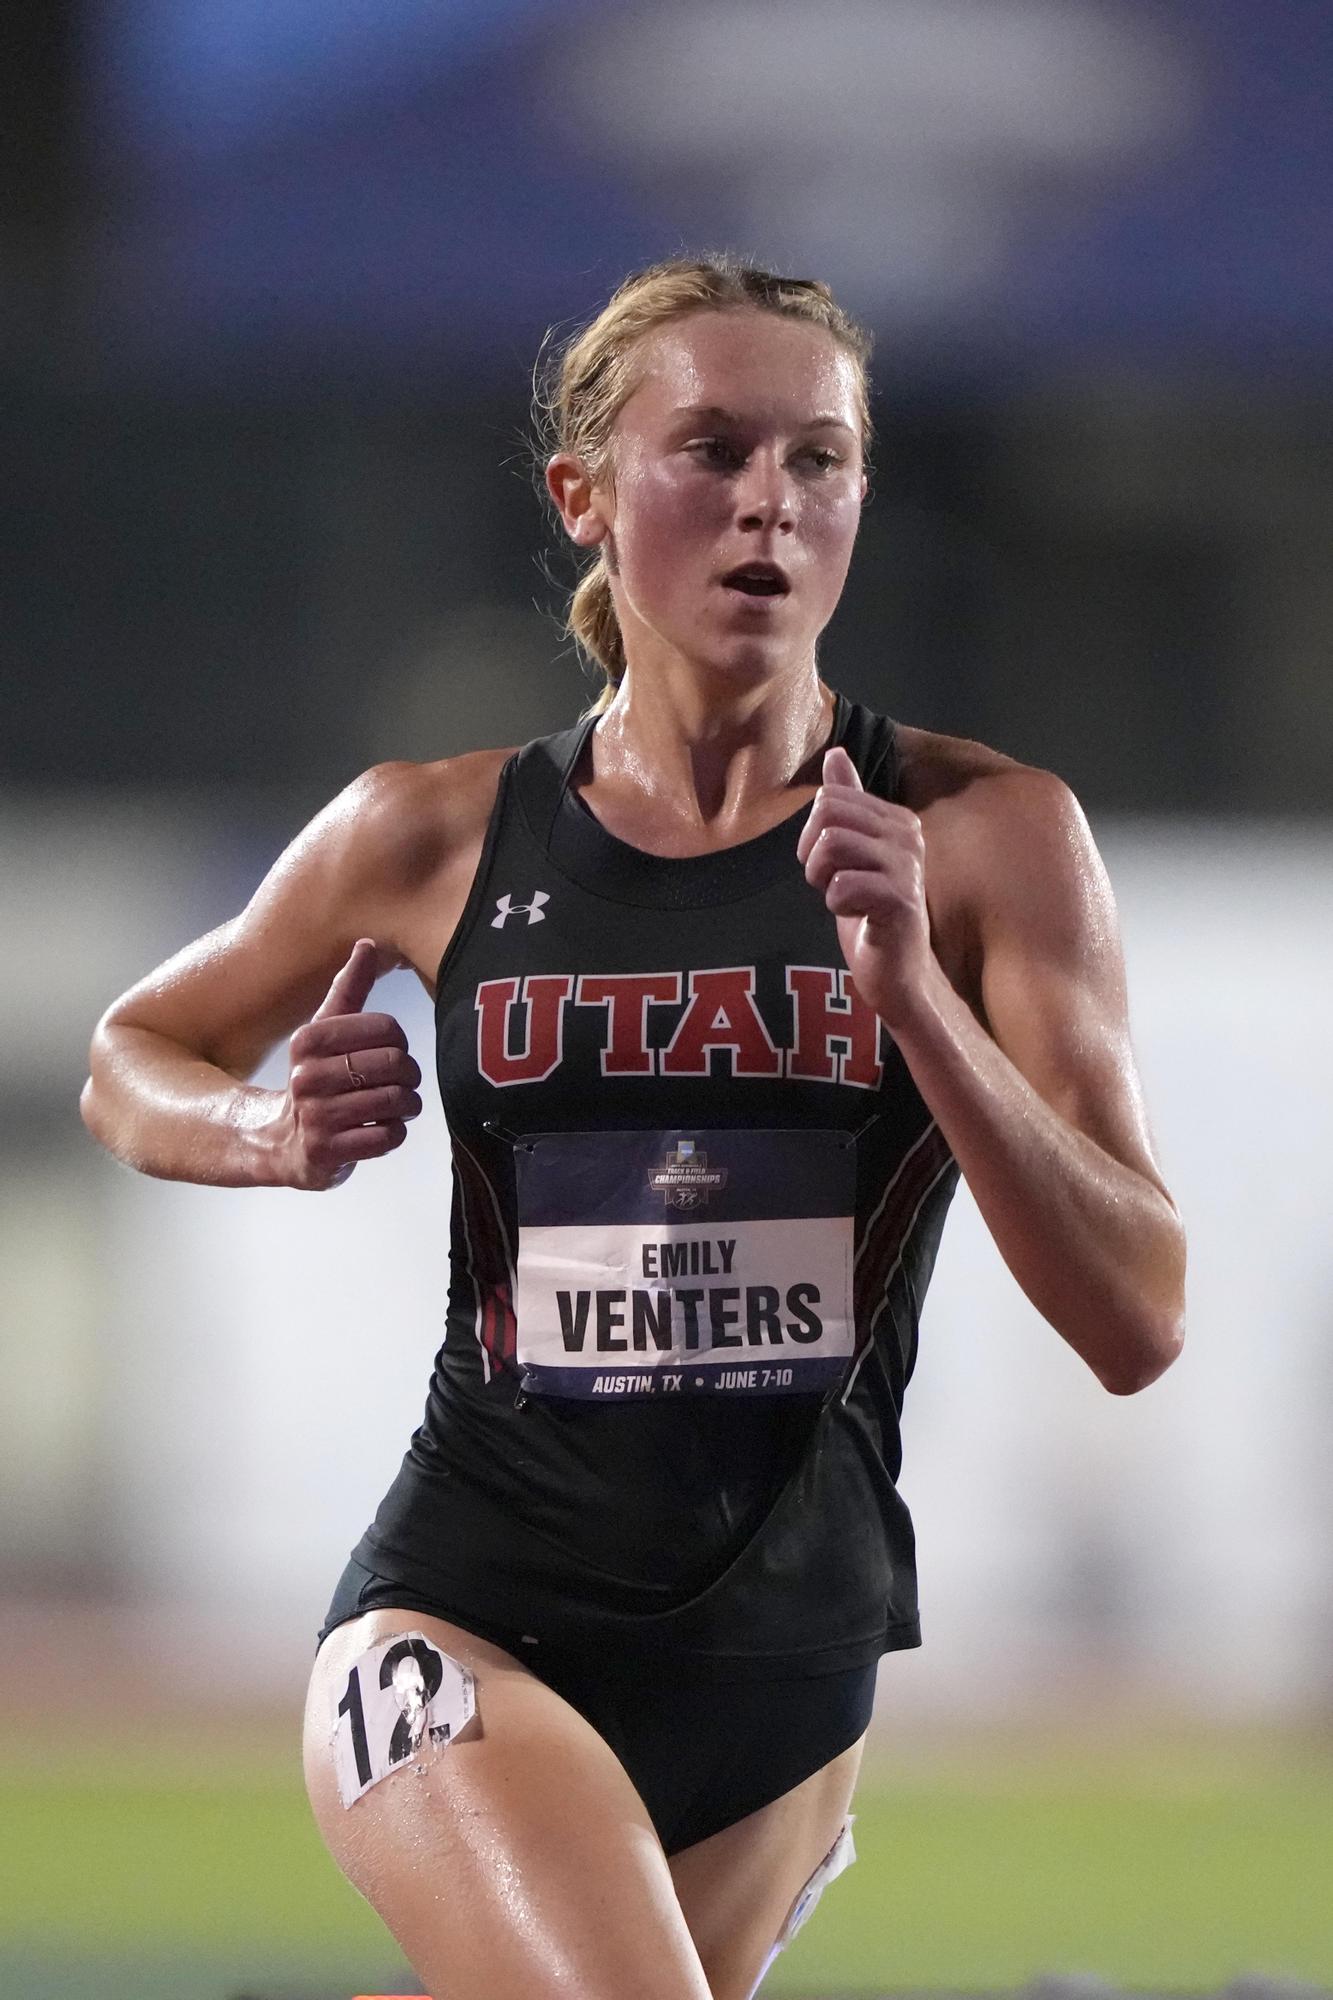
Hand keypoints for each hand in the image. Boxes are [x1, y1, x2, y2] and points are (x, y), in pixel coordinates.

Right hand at [279, 939, 422, 1189]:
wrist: (283, 1141)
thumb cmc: (317, 1078)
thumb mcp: (325, 1032)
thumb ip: (349, 990)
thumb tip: (367, 943)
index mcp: (307, 1040)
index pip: (386, 1028)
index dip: (400, 1039)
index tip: (393, 1049)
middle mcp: (306, 1078)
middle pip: (395, 1065)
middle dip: (409, 1074)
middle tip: (403, 1081)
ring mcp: (316, 1118)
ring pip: (395, 1101)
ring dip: (407, 1104)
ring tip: (398, 1104)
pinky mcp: (328, 1153)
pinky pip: (387, 1136)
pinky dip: (394, 1132)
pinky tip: (381, 1128)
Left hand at [796, 745, 933, 1031]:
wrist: (897, 972)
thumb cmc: (871, 913)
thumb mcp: (851, 852)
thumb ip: (846, 802)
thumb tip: (836, 753)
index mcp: (894, 819)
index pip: (830, 797)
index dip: (813, 836)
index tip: (832, 867)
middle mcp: (907, 834)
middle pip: (827, 813)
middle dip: (813, 854)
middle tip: (833, 883)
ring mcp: (908, 866)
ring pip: (831, 844)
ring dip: (823, 880)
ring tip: (845, 899)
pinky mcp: (902, 900)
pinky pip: (842, 885)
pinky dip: (837, 905)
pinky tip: (859, 918)